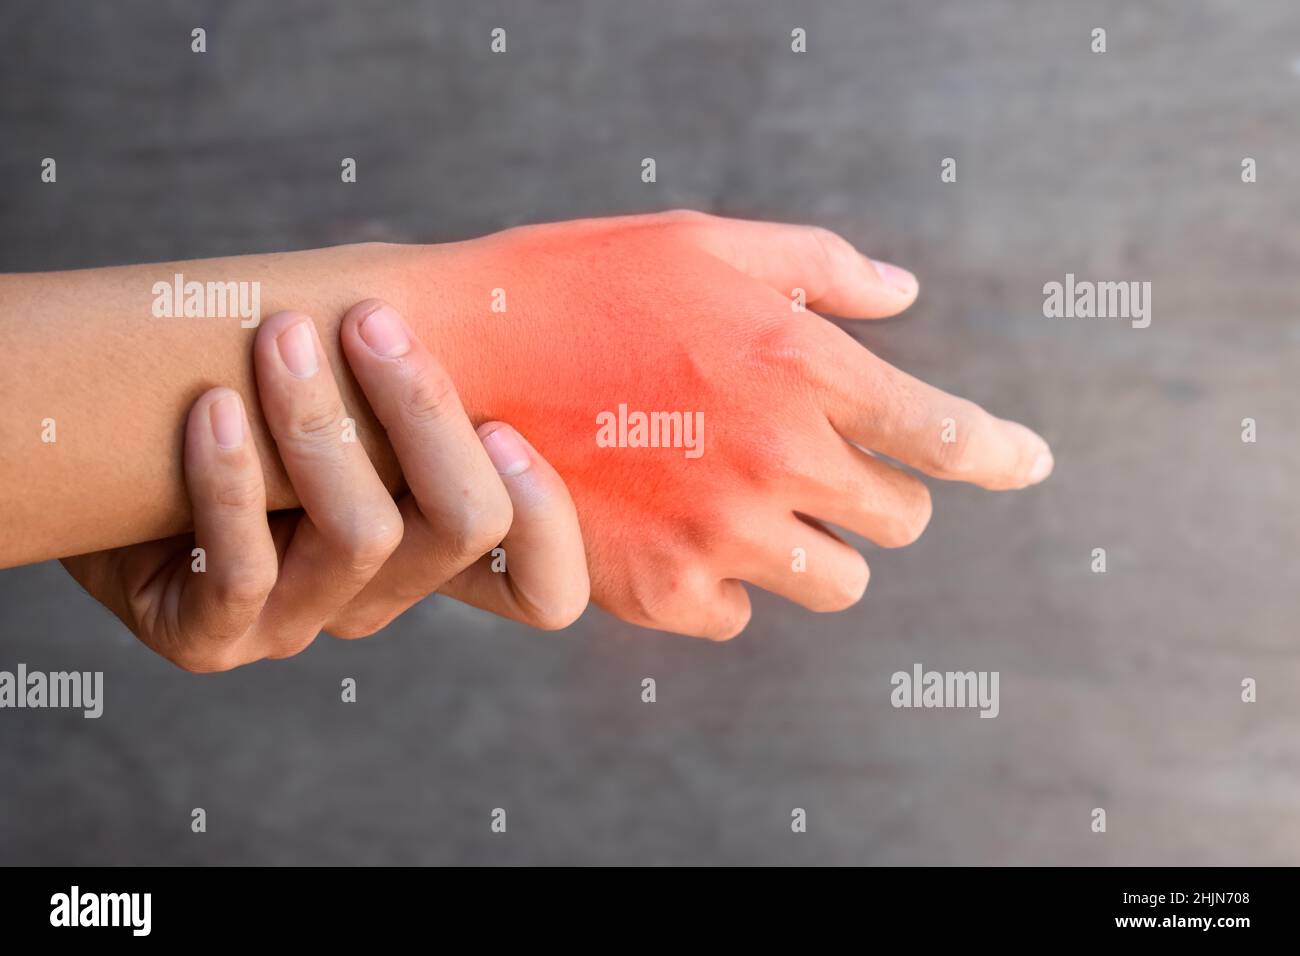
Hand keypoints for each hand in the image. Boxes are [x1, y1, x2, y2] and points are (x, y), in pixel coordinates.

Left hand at [62, 301, 588, 671]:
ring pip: (363, 537)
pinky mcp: (213, 639)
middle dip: (428, 412)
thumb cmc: (241, 394)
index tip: (500, 424)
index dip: (551, 520)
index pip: (546, 590)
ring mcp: (301, 624)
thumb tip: (474, 278)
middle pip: (468, 527)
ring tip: (281, 337)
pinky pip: (245, 568)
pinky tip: (212, 406)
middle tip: (373, 324)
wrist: (98, 454)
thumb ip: (411, 355)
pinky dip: (233, 479)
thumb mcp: (342, 377)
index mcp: (431, 548)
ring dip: (323, 423)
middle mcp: (382, 596)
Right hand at [406, 211, 1053, 638]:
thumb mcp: (706, 244)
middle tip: (822, 464)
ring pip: (835, 581)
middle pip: (897, 521)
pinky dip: (728, 583)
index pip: (943, 433)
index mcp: (801, 366)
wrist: (452, 358)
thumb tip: (905, 298)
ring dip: (813, 547)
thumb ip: (823, 270)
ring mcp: (721, 535)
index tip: (1027, 463)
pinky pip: (741, 614)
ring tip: (751, 505)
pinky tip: (679, 534)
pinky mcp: (661, 591)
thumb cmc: (580, 284)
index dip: (999, 453)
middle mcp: (778, 460)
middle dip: (875, 493)